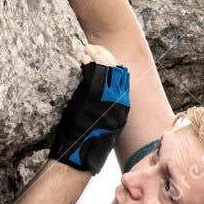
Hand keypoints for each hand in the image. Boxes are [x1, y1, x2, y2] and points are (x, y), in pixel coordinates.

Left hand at [49, 45, 129, 173]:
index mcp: (122, 108)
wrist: (80, 155)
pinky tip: (83, 58)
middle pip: (116, 71)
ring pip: (106, 69)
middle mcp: (118, 102)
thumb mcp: (104, 124)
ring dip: (97, 56)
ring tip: (87, 50)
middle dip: (106, 55)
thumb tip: (102, 96)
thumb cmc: (89, 142)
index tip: (104, 55)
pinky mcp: (93, 99)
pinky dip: (89, 63)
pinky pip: (94, 75)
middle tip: (94, 48)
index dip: (113, 64)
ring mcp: (105, 99)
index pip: (123, 79)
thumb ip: (105, 107)